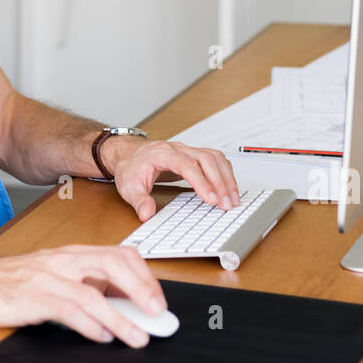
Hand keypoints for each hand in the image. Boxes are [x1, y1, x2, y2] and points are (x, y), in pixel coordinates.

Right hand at [0, 245, 165, 347]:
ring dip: (121, 318)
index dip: (144, 276)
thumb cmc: (13, 281)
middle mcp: (63, 261)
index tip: (158, 300)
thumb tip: (125, 303)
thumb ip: (86, 284)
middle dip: (141, 289)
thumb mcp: (55, 274)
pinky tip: (102, 336)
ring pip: (93, 294)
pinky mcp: (32, 298)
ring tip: (137, 336)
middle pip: (113, 264)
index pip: (119, 254)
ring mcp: (48, 278)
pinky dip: (90, 325)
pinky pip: (68, 310)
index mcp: (73, 253)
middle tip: (157, 313)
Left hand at [106, 138, 239, 220]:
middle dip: (220, 182)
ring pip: (214, 158)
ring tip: (233, 199)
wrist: (129, 154)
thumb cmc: (131, 168)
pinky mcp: (194, 155)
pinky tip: (230, 186)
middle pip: (206, 160)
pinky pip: (215, 159)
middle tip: (227, 204)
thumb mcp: (129, 187)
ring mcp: (187, 150)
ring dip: (226, 178)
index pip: (187, 165)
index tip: (212, 199)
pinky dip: (225, 172)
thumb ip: (139, 201)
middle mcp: (178, 149)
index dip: (202, 182)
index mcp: (162, 154)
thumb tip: (147, 213)